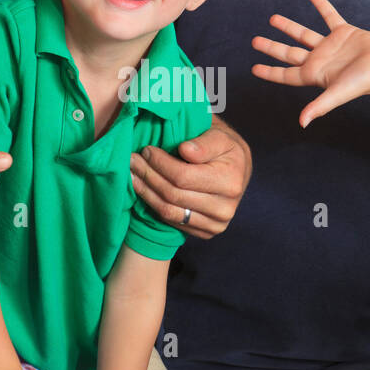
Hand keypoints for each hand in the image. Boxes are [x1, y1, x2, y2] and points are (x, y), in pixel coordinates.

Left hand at [130, 119, 249, 238]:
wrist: (238, 171)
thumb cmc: (226, 149)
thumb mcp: (220, 136)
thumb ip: (204, 142)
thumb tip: (185, 150)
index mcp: (230, 181)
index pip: (183, 176)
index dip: (160, 164)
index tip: (146, 150)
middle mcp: (225, 208)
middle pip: (172, 195)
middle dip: (148, 176)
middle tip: (132, 160)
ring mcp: (216, 224)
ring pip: (168, 211)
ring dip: (145, 192)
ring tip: (132, 175)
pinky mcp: (206, 232)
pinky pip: (172, 221)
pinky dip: (153, 205)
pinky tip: (143, 189)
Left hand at [251, 0, 369, 127]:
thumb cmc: (364, 83)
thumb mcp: (337, 94)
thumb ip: (319, 107)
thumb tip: (302, 123)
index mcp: (314, 75)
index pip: (286, 74)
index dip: (270, 72)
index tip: (254, 68)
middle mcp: (319, 60)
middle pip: (289, 53)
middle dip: (272, 48)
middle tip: (255, 41)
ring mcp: (330, 46)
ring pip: (304, 34)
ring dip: (288, 26)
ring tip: (273, 18)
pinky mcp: (344, 32)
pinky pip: (329, 16)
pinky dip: (321, 5)